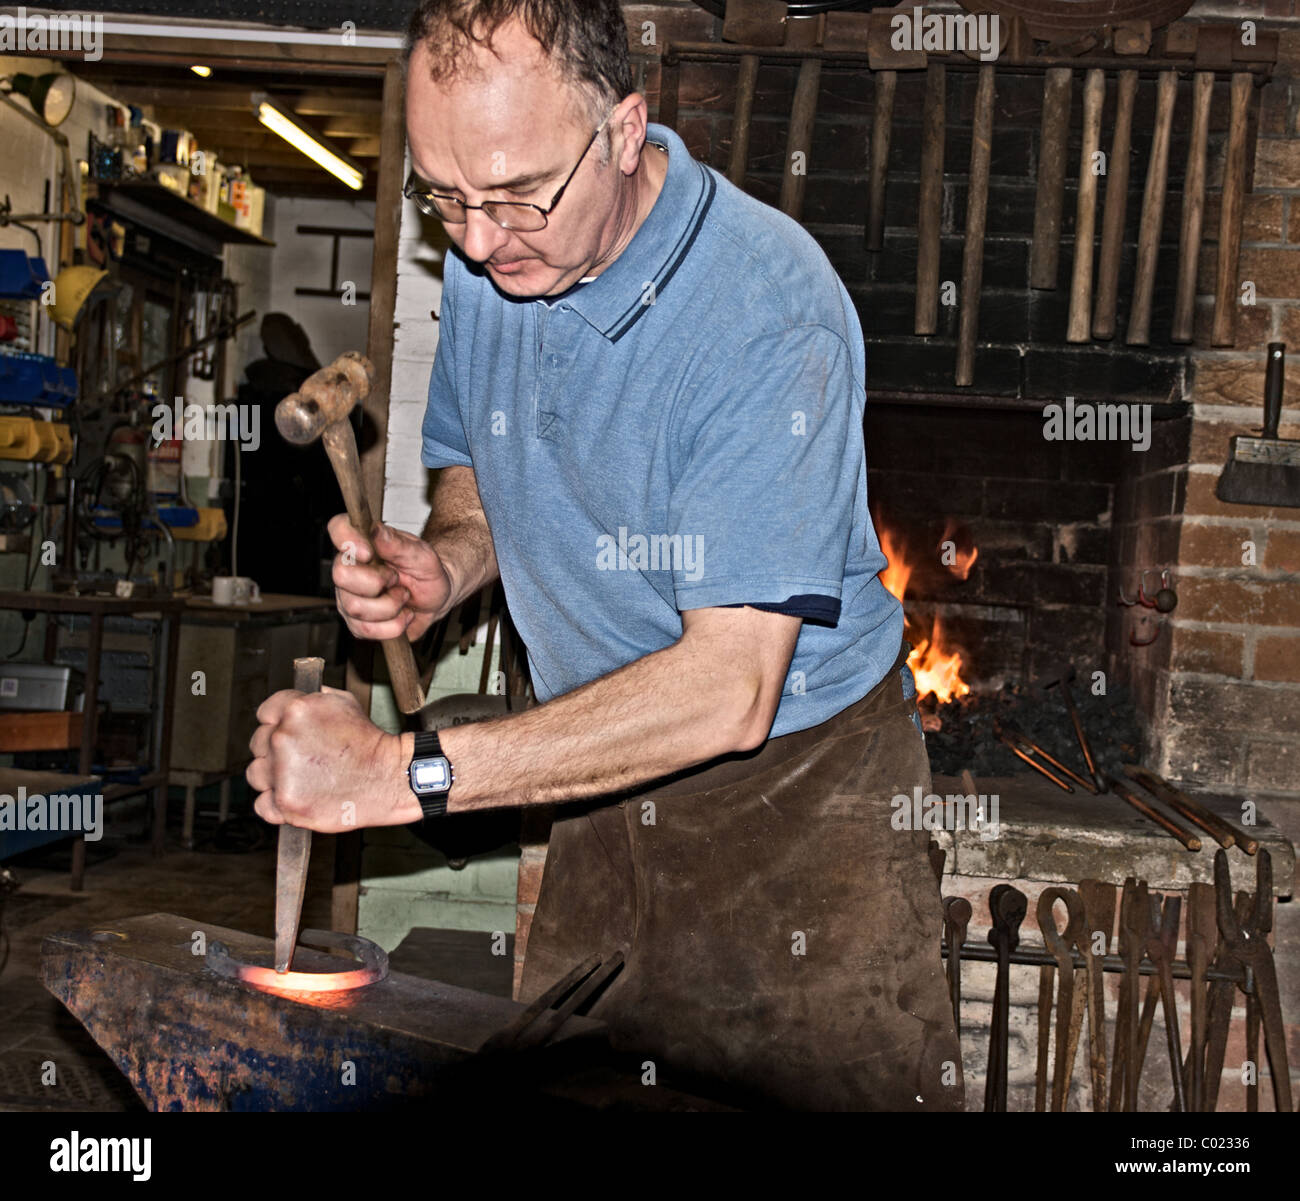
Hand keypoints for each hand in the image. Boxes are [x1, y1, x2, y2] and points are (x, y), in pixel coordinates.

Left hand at [246, 686, 414, 831]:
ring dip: (273, 777)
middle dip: (275, 750)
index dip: (275, 723)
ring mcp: (282, 771)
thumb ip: (312, 699)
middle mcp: (283, 738)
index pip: (264, 713)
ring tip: (302, 779)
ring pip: (256, 774)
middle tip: (302, 759)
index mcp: (295, 710)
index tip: (285, 733)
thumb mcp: (344, 703)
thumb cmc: (369, 743)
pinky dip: (275, 804)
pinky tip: (298, 796)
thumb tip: (295, 700)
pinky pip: (262, 804)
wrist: (388, 777)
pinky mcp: (286, 801)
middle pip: (257, 744)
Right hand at [328, 515, 451, 642]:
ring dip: (391, 606)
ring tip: (402, 597)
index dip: (346, 539)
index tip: (368, 553)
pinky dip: (393, 625)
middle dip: (378, 582)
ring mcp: (348, 597)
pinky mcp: (356, 623)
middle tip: (396, 579)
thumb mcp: (422, 555)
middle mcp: (349, 569)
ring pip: (356, 608)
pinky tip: (401, 615)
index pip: (338, 528)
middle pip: (341, 576)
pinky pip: (366, 630)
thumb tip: (378, 531)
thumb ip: (399, 545)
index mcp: (362, 544)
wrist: (436, 599)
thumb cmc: (426, 572)